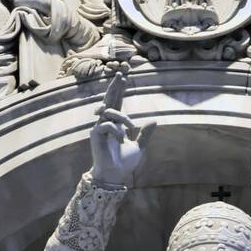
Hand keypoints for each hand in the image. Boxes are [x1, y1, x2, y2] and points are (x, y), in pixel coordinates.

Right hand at [90, 70, 153, 187]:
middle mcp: (106, 123)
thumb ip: (145, 134)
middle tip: (120, 75)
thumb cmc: (124, 163)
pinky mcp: (95, 135)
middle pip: (109, 100)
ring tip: (130, 129)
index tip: (123, 77)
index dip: (119, 90)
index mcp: (115, 124)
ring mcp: (99, 128)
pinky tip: (122, 139)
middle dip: (114, 87)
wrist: (116, 175)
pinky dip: (116, 130)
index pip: (116, 103)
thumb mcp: (139, 147)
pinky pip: (106, 124)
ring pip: (109, 111)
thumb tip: (154, 121)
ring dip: (123, 117)